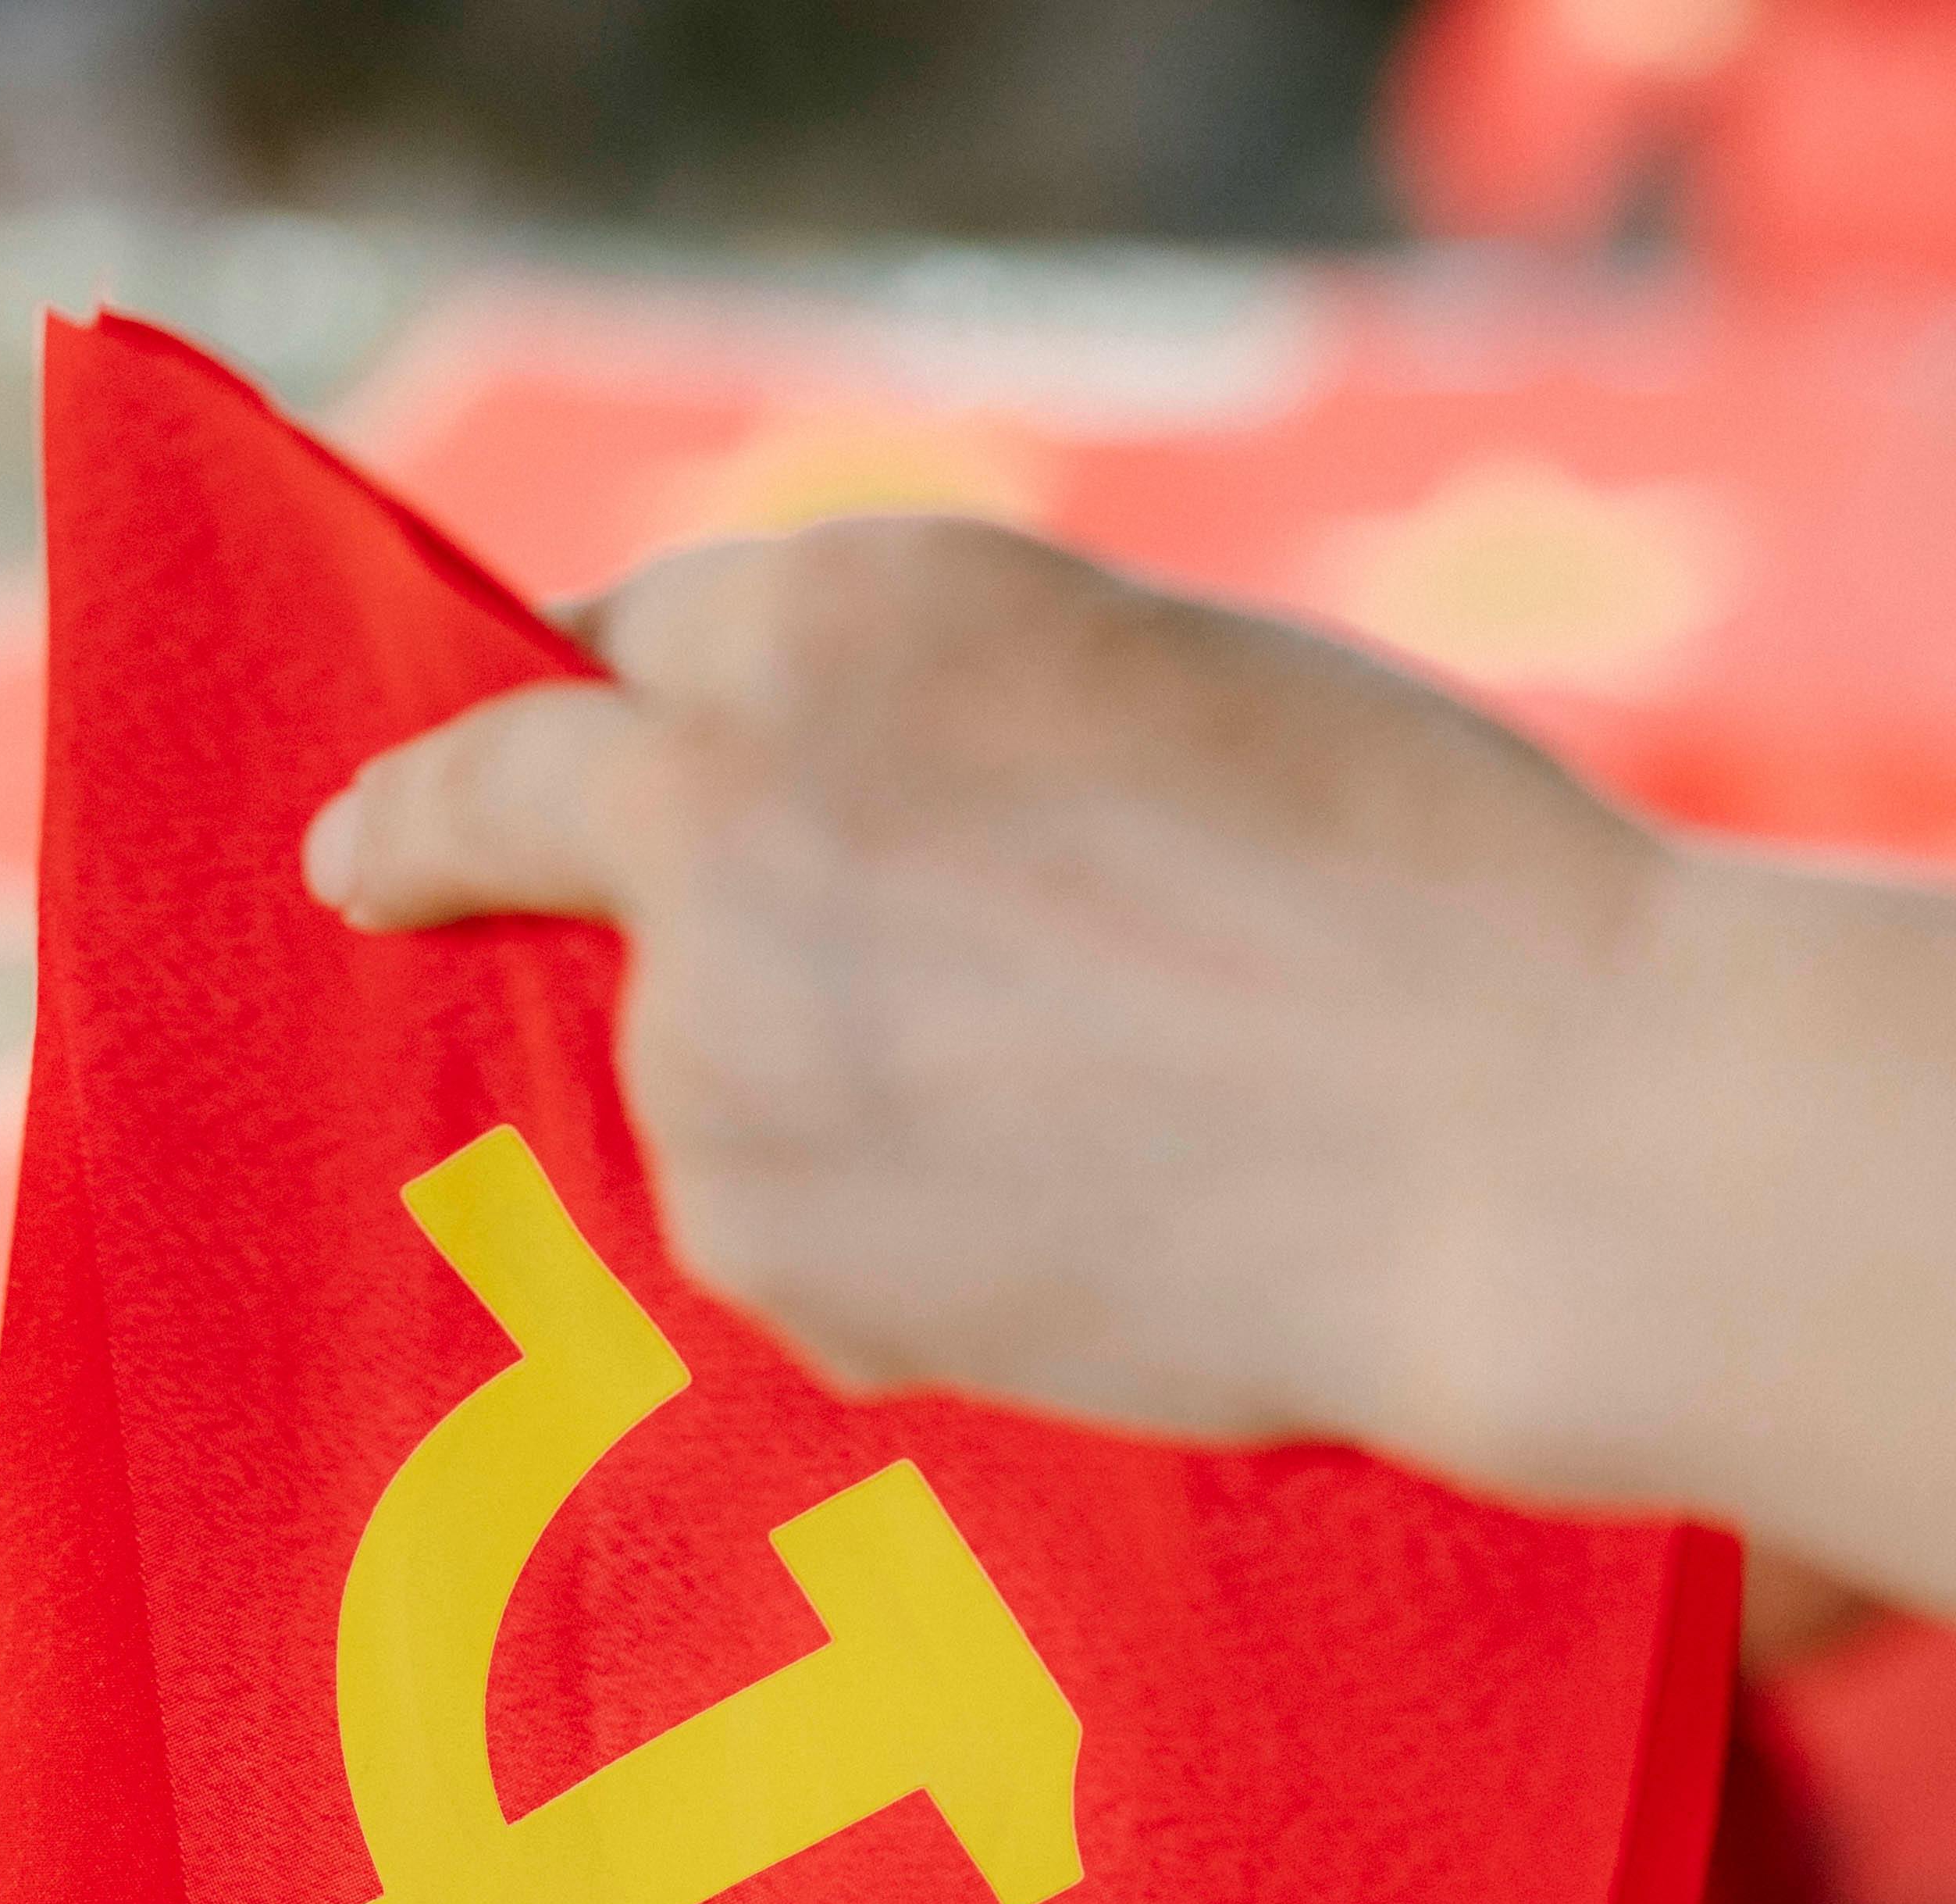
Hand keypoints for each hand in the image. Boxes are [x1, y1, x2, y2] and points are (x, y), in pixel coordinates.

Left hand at [307, 516, 1673, 1467]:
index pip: (602, 648)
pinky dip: (876, 1242)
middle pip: (569, 837)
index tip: (429, 783)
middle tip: (430, 892)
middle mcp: (718, 800)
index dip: (564, 715)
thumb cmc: (1419, 891)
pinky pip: (775, 1230)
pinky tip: (1074, 1238)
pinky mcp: (751, 1238)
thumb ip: (926, 721)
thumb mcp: (1144, 680)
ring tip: (1076, 1131)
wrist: (1526, 1141)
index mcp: (838, 609)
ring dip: (804, 1095)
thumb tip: (776, 813)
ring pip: (693, 1065)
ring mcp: (708, 1037)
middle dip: (533, 873)